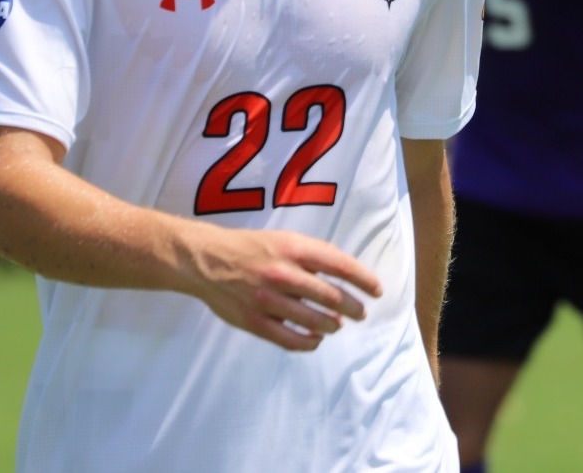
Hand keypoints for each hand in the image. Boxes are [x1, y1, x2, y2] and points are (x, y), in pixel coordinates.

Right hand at [184, 225, 382, 351]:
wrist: (206, 260)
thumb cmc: (250, 248)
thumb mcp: (284, 239)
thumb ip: (313, 254)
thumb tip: (346, 272)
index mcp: (294, 249)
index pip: (341, 266)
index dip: (364, 280)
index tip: (377, 291)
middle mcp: (283, 273)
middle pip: (332, 297)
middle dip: (353, 307)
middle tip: (361, 313)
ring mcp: (268, 300)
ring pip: (315, 321)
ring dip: (333, 326)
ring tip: (338, 325)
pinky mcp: (254, 322)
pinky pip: (290, 340)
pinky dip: (309, 342)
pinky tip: (316, 339)